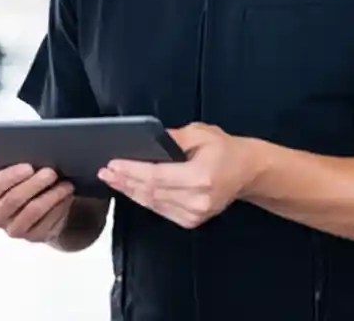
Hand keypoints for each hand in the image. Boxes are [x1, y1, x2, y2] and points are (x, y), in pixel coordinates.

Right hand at [0, 164, 75, 241]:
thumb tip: (36, 156)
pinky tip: (67, 197)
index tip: (29, 167)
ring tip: (65, 184)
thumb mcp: (19, 174)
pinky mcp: (34, 237)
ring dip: (51, 195)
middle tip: (51, 172)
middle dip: (34, 184)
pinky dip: (60, 206)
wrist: (44, 207)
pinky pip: (48, 222)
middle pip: (13, 200)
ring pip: (32, 211)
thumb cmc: (28, 183)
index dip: (11, 176)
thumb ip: (19, 168)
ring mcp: (15, 229)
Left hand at [98, 122, 260, 228]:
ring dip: (130, 191)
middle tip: (105, 171)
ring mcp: (195, 214)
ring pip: (153, 204)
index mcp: (201, 177)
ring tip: (112, 179)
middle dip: (125, 181)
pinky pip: (160, 210)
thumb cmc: (225, 150)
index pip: (157, 177)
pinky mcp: (191, 221)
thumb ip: (172, 138)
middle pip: (151, 192)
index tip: (113, 164)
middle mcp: (198, 200)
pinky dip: (144, 199)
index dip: (132, 171)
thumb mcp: (201, 133)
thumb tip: (146, 139)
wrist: (247, 171)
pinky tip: (131, 189)